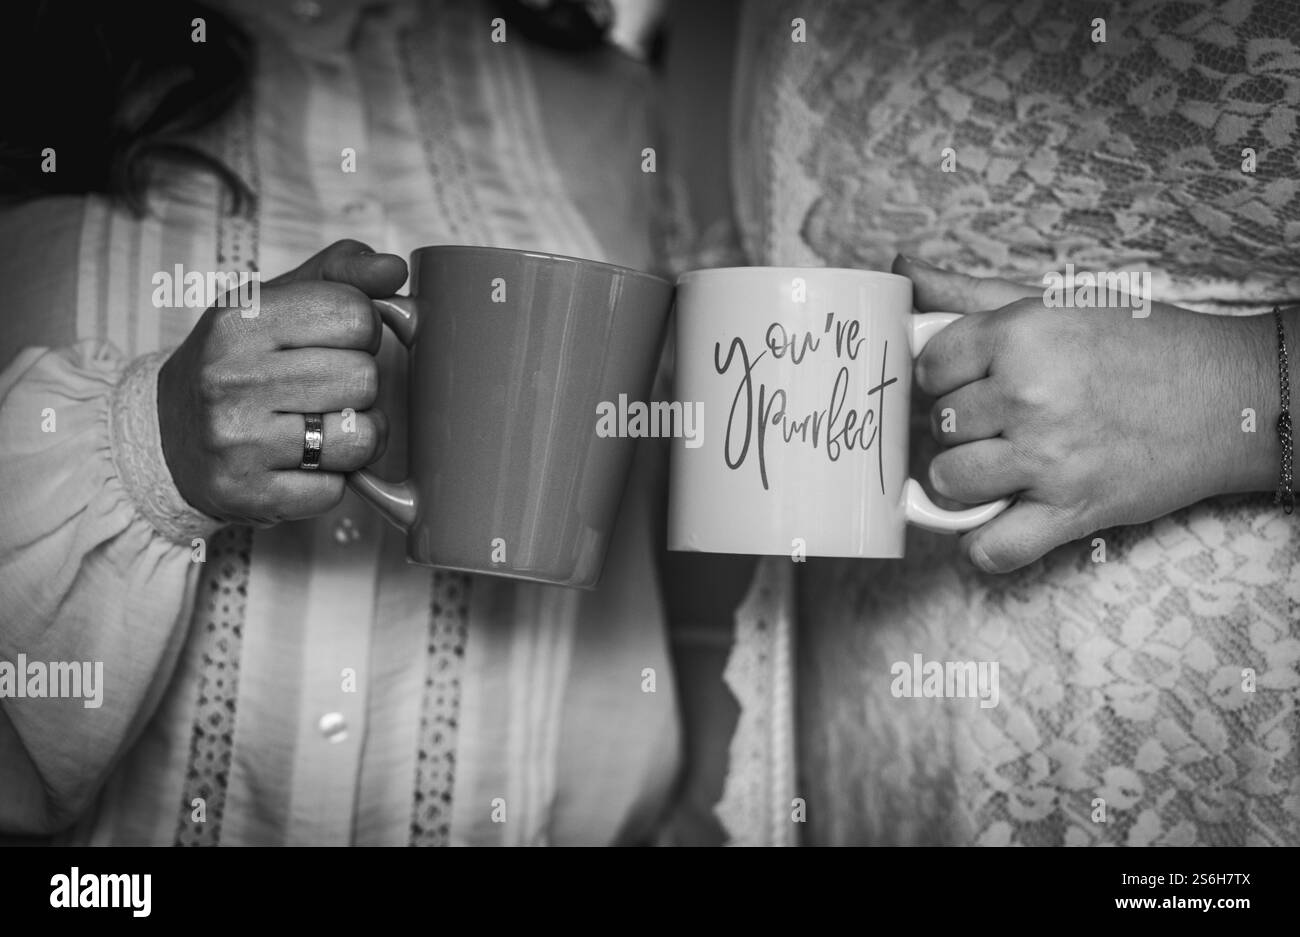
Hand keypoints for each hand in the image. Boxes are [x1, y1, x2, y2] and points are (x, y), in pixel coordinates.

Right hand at [158, 240, 407, 525]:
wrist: (166, 436)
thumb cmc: (239, 361)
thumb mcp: (275, 301)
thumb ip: (341, 273)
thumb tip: (395, 268)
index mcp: (241, 318)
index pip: (357, 315)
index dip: (362, 330)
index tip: (335, 341)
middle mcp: (232, 377)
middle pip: (365, 378)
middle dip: (359, 385)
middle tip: (325, 388)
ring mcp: (238, 441)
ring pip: (362, 438)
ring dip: (356, 435)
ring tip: (321, 425)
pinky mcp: (250, 494)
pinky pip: (338, 490)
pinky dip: (332, 479)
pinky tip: (300, 463)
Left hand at [894, 254, 1276, 572]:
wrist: (1229, 394)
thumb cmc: (1138, 342)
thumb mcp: (1054, 301)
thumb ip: (968, 292)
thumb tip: (903, 268)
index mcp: (1019, 335)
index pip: (930, 367)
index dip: (941, 377)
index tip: (966, 381)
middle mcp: (1028, 394)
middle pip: (940, 425)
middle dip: (959, 425)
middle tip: (995, 420)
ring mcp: (1049, 458)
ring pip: (950, 481)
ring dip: (964, 478)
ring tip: (996, 463)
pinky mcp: (1073, 511)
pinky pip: (992, 547)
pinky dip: (982, 545)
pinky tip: (996, 520)